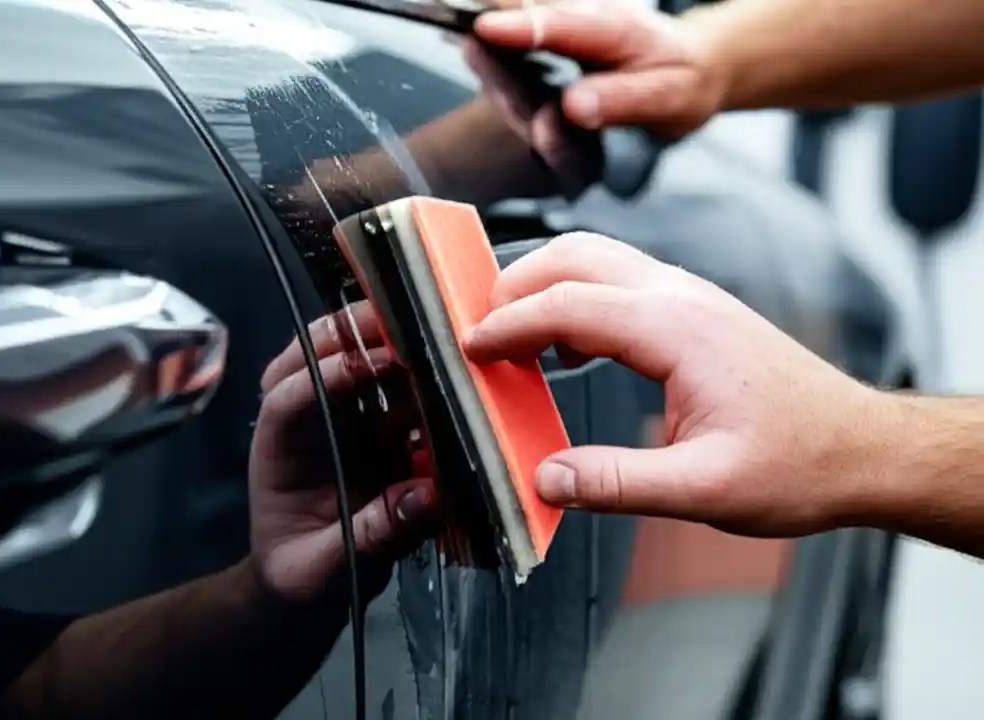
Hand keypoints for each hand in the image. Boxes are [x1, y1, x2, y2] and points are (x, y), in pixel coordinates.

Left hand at [249, 305, 439, 606]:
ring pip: (357, 361)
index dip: (327, 374)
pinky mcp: (383, 434)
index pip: (289, 395)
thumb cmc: (297, 577)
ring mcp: (347, 423)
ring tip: (436, 336)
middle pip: (314, 353)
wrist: (310, 590)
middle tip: (401, 314)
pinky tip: (455, 379)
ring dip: (392, 345)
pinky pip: (401, 396)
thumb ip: (370, 534)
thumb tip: (425, 496)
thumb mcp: (323, 569)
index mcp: (279, 448)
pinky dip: (425, 383)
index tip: (374, 364)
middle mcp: (310, 423)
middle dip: (352, 330)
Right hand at [464, 232, 896, 536]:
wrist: (864, 448)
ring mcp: (689, 296)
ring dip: (543, 286)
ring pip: (594, 259)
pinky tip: (568, 354)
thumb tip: (544, 479)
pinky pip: (617, 282)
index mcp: (676, 329)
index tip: (466, 350)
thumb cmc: (799, 464)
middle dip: (513, 286)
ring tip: (510, 340)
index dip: (506, 324)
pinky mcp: (694, 310)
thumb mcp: (704, 490)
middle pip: (572, 257)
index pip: (566, 304)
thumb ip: (617, 483)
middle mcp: (680, 296)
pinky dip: (575, 300)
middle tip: (477, 334)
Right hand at [474, 0, 728, 136]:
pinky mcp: (550, 28)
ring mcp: (562, 20)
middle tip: (454, 32)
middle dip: (483, 19)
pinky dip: (491, 29)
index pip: (559, 26)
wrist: (693, 63)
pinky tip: (463, 35)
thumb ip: (621, 102)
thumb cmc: (680, 82)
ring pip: (513, 17)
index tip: (484, 29)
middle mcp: (580, 16)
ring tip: (457, 32)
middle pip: (522, 12)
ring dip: (485, 40)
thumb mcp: (668, 98)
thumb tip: (573, 106)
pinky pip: (517, 21)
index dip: (519, 28)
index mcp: (611, 29)